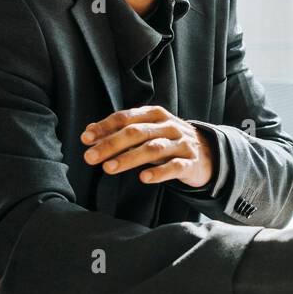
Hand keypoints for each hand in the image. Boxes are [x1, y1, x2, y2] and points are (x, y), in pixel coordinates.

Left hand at [82, 105, 214, 187]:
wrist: (206, 152)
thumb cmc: (168, 141)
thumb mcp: (146, 131)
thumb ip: (120, 131)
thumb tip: (89, 132)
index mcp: (155, 115)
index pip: (126, 118)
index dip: (105, 127)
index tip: (86, 138)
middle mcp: (169, 126)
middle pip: (137, 133)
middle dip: (111, 144)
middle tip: (90, 157)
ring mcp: (181, 144)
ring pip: (153, 149)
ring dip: (129, 158)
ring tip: (108, 168)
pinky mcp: (190, 162)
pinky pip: (174, 167)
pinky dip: (159, 173)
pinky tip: (144, 178)